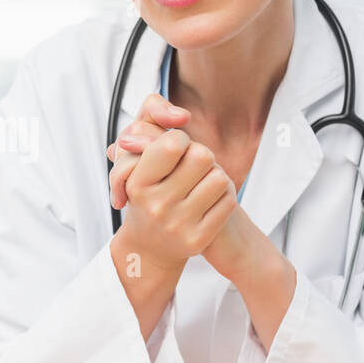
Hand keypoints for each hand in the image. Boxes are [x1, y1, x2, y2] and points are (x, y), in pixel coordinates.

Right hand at [106, 94, 258, 281]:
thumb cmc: (146, 195)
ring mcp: (179, 225)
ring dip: (214, 175)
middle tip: (192, 165)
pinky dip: (223, 196)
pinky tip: (209, 201)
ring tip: (200, 183)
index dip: (180, 137)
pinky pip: (228, 201)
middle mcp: (156, 206)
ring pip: (219, 177)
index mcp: (138, 183)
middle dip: (199, 154)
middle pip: (202, 156)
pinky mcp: (199, 240)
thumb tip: (180, 116)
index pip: (173, 143)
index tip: (176, 146)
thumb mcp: (135, 162)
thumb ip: (148, 127)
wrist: (149, 246)